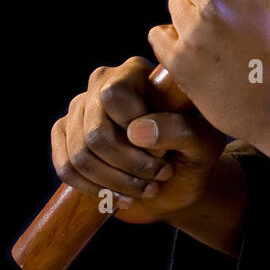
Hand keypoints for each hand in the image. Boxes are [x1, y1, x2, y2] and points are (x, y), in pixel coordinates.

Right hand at [51, 56, 228, 222]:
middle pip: (96, 131)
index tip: (165, 154)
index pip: (115, 97)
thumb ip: (181, 131)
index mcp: (136, 72)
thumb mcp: (203, 144)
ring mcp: (79, 108)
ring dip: (115, 182)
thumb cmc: (193, 154)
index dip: (136, 131)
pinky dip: (94, 190)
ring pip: (81, 154)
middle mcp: (102, 82)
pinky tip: (119, 197)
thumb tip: (137, 132)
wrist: (176, 181)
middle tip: (158, 177)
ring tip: (145, 189)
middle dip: (129, 165)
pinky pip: (66, 168)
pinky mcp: (65, 135)